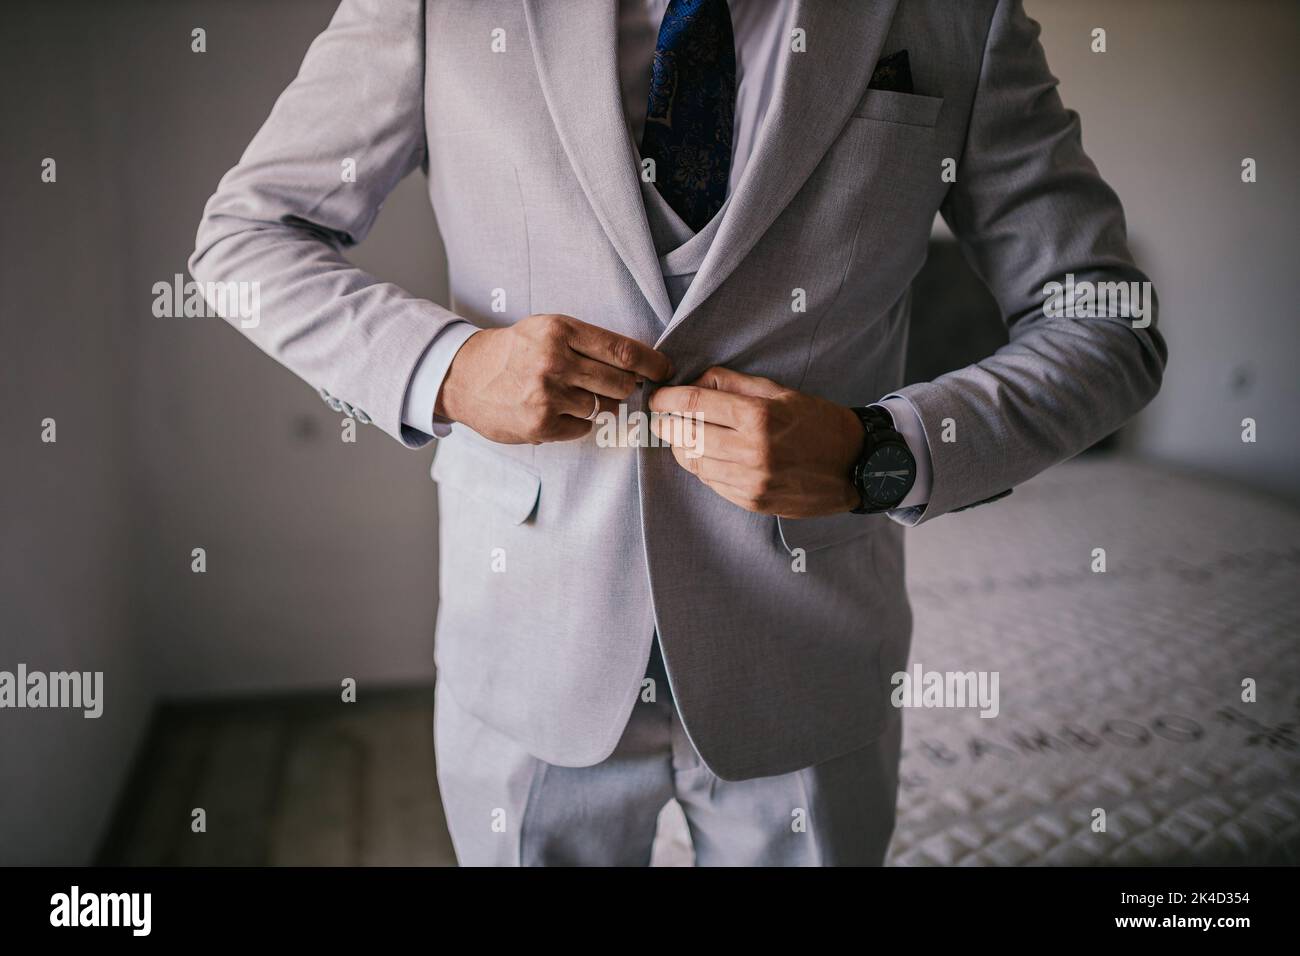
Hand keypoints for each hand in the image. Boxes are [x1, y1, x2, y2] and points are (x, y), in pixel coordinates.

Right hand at [436, 314, 673, 443]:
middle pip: (620, 383)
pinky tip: (556, 411)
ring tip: (572, 395)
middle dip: (625, 387)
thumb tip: (639, 364)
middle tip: (614, 386)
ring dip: (598, 405)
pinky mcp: (541, 424)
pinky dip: (577, 422)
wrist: (464, 376)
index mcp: (560, 330)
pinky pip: (584, 428)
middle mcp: (555, 360)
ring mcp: (547, 394)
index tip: (665, 370)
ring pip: (603, 407)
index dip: (652, 363)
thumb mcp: (547, 330)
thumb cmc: (514, 352)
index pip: (623, 350)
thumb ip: (588, 343)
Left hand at [649, 366, 864, 517]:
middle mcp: (752, 452)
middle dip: (667, 424)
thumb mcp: (779, 391)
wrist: (854, 465)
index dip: (668, 399)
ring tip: (682, 434)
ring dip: (681, 447)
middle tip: (662, 416)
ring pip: (693, 462)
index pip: (695, 405)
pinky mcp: (752, 501)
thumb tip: (694, 382)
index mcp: (759, 417)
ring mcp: (751, 481)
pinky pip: (710, 482)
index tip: (657, 397)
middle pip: (686, 435)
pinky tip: (705, 454)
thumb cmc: (816, 422)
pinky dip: (701, 466)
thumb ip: (733, 384)